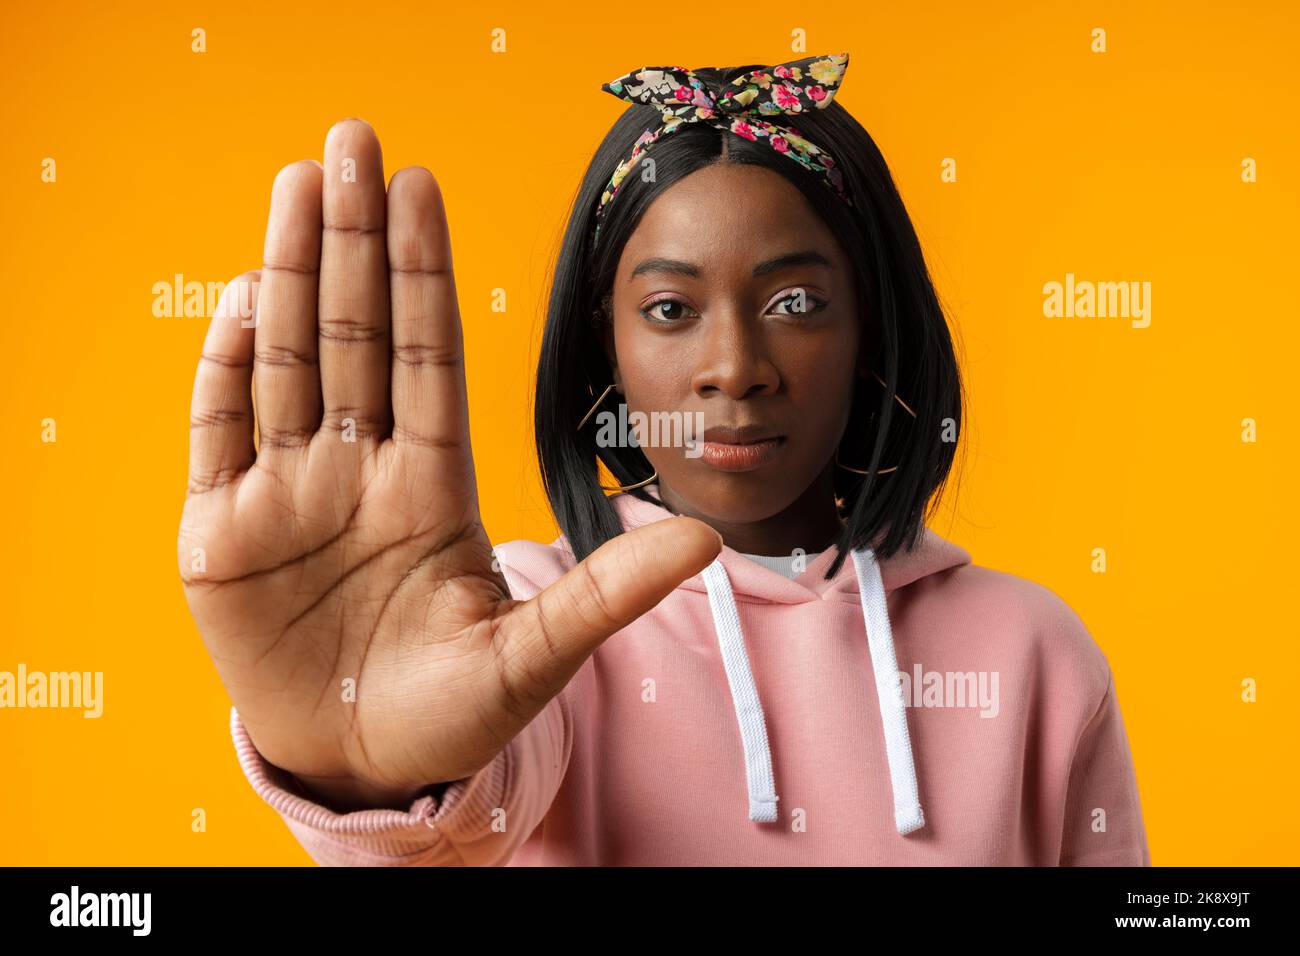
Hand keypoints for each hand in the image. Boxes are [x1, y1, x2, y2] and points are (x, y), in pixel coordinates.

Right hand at [178, 119, 720, 807]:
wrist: (362, 766)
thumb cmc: (450, 713)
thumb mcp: (534, 654)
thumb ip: (606, 591)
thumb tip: (710, 538)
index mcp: (431, 485)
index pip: (427, 356)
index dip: (424, 274)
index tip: (423, 188)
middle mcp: (358, 470)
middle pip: (355, 333)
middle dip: (353, 239)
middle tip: (351, 140)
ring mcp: (288, 495)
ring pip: (285, 359)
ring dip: (287, 272)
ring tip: (296, 183)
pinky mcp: (222, 534)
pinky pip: (218, 432)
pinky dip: (223, 367)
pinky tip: (240, 295)